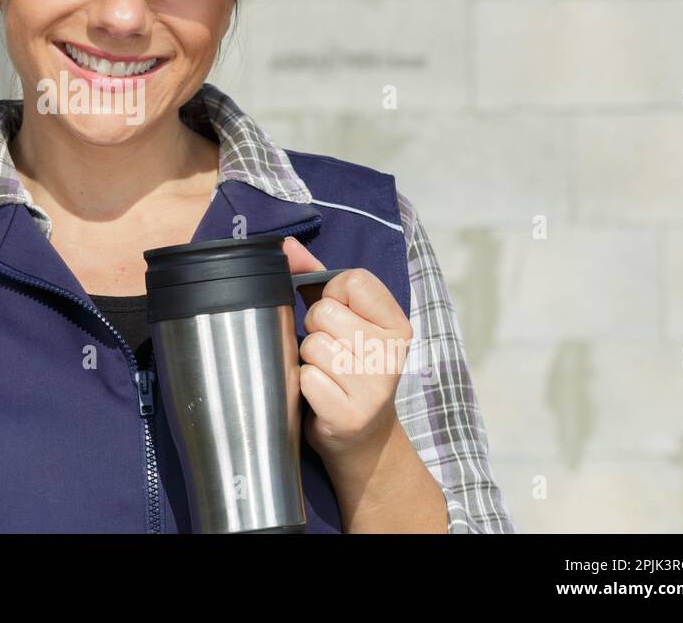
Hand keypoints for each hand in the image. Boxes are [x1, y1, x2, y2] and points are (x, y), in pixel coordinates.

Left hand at [281, 236, 412, 461]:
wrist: (362, 436)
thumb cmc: (348, 367)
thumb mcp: (343, 319)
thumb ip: (315, 277)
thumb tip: (285, 245)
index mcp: (396, 324)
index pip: (351, 280)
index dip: (331, 296)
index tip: (339, 318)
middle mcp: (392, 353)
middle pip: (324, 312)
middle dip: (314, 330)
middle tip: (330, 352)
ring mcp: (374, 386)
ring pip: (311, 345)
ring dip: (308, 359)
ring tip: (326, 374)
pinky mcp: (350, 414)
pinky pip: (306, 377)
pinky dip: (304, 385)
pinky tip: (321, 395)